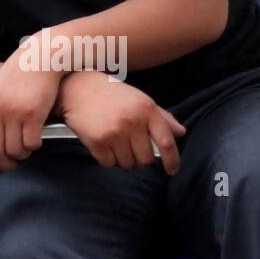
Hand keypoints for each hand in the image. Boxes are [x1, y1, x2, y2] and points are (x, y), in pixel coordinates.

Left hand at [0, 50, 61, 175]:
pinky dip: (34, 147)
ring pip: (14, 151)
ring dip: (21, 155)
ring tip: (25, 149)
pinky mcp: (33, 114)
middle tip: (11, 163)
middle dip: (3, 164)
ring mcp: (13, 113)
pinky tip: (36, 139)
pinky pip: (31, 144)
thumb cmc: (19, 74)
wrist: (39, 58)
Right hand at [56, 71, 185, 173]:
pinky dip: (107, 158)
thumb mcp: (141, 100)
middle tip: (130, 145)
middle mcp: (133, 121)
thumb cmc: (112, 94)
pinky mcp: (97, 142)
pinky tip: (103, 143)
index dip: (172, 160)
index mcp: (147, 109)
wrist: (79, 88)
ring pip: (127, 164)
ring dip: (122, 158)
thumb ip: (162, 117)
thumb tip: (181, 132)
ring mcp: (114, 132)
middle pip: (145, 159)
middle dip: (139, 157)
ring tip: (115, 140)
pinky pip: (109, 164)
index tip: (172, 170)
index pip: (166, 142)